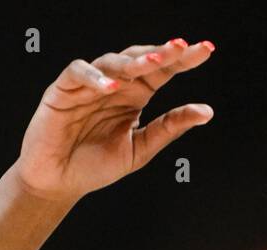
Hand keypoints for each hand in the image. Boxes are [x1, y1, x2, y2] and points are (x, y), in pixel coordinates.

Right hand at [15, 37, 213, 202]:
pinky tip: (112, 87)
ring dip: (132, 61)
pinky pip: (77, 74)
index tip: (207, 49)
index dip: (183, 59)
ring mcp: (88, 85)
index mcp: (135, 95)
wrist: (59, 184)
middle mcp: (114, 85)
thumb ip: (169, 128)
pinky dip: (94, 77)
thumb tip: (206, 112)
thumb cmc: (95, 166)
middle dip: (161, 52)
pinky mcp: (61, 91)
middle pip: (140, 60)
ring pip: (111, 62)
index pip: (162, 71)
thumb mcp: (140, 149)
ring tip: (152, 63)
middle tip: (181, 47)